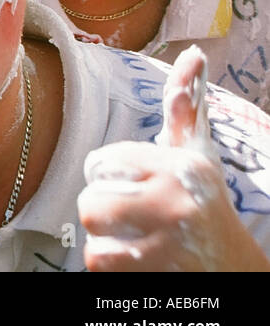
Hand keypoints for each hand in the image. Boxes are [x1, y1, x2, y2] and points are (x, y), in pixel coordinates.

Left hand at [78, 47, 269, 270]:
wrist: (234, 269)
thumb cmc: (203, 203)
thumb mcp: (196, 155)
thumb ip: (185, 107)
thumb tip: (193, 53)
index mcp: (183, 167)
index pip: (103, 163)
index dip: (110, 177)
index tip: (136, 186)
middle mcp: (177, 200)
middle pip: (91, 199)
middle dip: (104, 208)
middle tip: (131, 215)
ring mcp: (166, 240)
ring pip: (92, 228)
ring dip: (104, 235)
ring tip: (133, 235)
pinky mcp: (154, 271)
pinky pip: (95, 259)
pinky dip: (108, 261)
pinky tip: (136, 259)